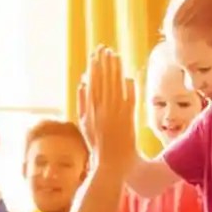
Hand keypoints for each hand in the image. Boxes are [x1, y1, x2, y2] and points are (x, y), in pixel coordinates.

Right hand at [77, 47, 137, 166]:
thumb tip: (83, 81)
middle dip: (105, 63)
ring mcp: (116, 114)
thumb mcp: (83, 123)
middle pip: (104, 81)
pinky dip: (129, 87)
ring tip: (116, 56)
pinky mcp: (128, 119)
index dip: (94, 67)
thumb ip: (82, 101)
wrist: (111, 163)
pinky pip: (129, 99)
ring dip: (116, 70)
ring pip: (116, 86)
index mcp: (90, 110)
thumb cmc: (97, 144)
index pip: (93, 83)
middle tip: (106, 48)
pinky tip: (128, 76)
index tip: (95, 54)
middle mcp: (102, 110)